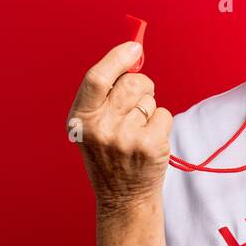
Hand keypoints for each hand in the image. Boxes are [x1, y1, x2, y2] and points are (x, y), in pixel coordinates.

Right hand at [67, 41, 173, 213]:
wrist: (123, 199)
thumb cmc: (110, 156)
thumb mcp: (93, 127)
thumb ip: (105, 94)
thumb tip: (133, 53)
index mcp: (81, 119)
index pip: (97, 78)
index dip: (117, 58)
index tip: (134, 46)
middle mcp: (101, 128)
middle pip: (132, 83)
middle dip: (142, 85)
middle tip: (139, 101)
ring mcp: (125, 138)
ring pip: (150, 99)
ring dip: (149, 108)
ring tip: (138, 131)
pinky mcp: (149, 146)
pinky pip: (164, 115)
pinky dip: (161, 124)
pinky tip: (149, 142)